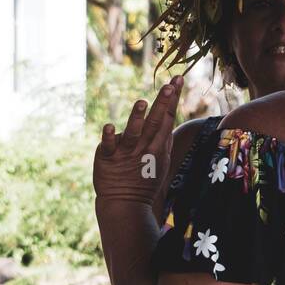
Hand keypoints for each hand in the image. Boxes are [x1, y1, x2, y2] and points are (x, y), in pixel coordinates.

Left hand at [94, 76, 182, 207]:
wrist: (124, 205)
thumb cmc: (144, 181)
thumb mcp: (160, 162)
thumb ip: (163, 140)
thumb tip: (168, 117)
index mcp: (158, 148)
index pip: (167, 119)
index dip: (173, 99)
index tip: (177, 79)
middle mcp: (144, 148)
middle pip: (155, 123)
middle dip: (163, 104)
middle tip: (169, 85)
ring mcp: (126, 154)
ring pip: (133, 133)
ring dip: (137, 118)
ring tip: (141, 103)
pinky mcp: (107, 159)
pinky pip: (109, 146)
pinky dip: (109, 137)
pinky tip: (109, 126)